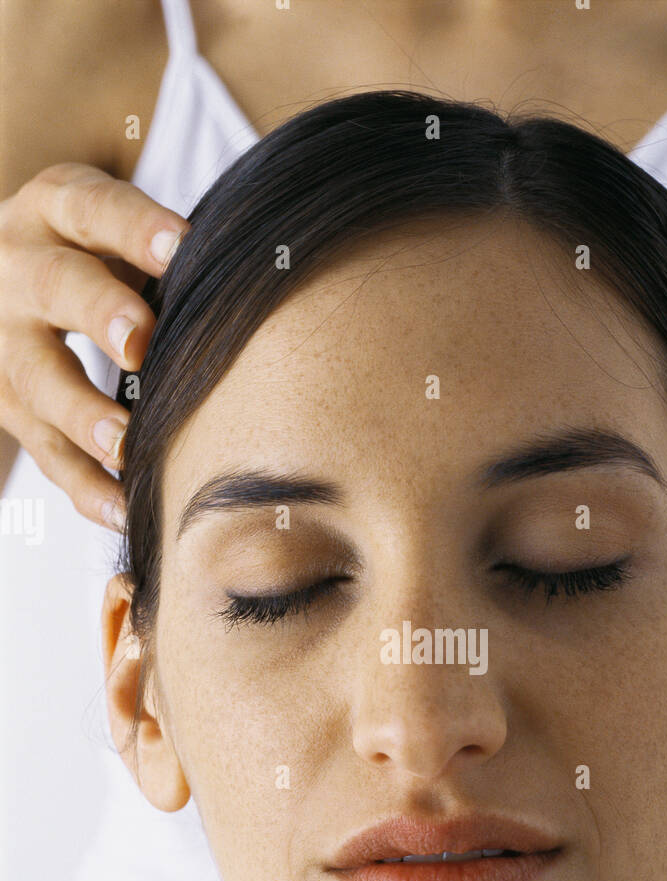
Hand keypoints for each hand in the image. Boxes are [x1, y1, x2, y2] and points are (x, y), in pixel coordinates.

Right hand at [0, 163, 188, 527]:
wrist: (24, 266)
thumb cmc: (108, 247)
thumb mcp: (126, 223)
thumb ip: (174, 246)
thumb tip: (262, 270)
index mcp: (56, 207)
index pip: (94, 208)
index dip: (134, 228)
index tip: (182, 247)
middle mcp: (19, 268)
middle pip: (54, 288)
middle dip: (97, 314)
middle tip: (140, 347)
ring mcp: (5, 340)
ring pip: (34, 379)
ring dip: (80, 415)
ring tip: (123, 447)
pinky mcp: (9, 405)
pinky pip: (43, 450)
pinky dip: (83, 484)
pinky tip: (123, 509)